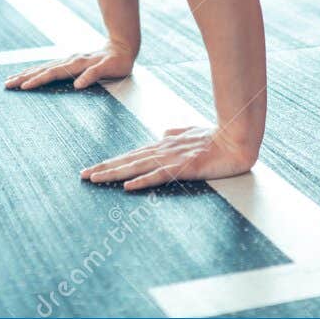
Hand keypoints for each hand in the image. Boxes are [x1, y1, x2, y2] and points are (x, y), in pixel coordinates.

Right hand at [3, 44, 134, 90]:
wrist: (122, 47)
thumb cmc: (118, 62)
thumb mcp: (111, 69)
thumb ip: (94, 75)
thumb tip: (77, 85)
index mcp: (77, 64)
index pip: (53, 73)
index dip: (38, 80)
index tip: (24, 86)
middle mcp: (70, 61)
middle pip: (43, 70)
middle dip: (24, 77)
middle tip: (7, 84)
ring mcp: (68, 61)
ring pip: (43, 67)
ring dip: (27, 74)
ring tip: (11, 79)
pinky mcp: (69, 62)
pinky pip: (49, 67)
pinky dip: (37, 71)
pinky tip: (28, 75)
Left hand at [82, 126, 257, 190]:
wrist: (237, 140)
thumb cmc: (217, 138)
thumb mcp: (193, 134)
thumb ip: (177, 133)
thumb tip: (163, 133)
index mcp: (165, 145)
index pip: (133, 155)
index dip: (113, 162)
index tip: (94, 168)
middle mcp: (164, 150)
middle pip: (128, 160)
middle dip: (104, 168)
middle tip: (82, 175)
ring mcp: (173, 159)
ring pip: (137, 167)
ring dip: (114, 173)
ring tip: (95, 178)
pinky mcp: (184, 168)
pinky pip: (159, 176)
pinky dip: (142, 180)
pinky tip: (127, 186)